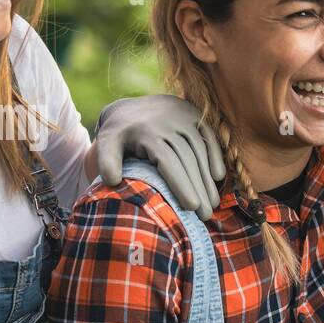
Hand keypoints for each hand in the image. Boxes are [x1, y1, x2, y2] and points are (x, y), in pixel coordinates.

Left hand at [94, 94, 227, 221]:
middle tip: (206, 214)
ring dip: (208, 178)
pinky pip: (208, 136)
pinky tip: (218, 177)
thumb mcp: (106, 144)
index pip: (169, 161)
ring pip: (201, 150)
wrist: (130, 107)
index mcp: (147, 133)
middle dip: (199, 188)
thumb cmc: (118, 135)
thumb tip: (112, 181)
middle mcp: (167, 122)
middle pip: (188, 159)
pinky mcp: (194, 113)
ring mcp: (183, 116)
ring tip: (213, 203)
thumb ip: (105, 161)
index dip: (181, 184)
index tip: (191, 207)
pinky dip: (215, 156)